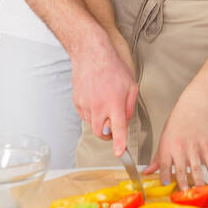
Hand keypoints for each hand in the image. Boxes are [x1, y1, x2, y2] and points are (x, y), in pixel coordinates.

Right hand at [72, 30, 138, 156]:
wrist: (91, 53)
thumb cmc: (112, 67)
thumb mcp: (131, 86)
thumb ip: (129, 107)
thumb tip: (124, 121)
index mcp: (114, 102)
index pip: (118, 128)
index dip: (119, 143)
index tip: (120, 153)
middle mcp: (98, 106)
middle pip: (102, 133)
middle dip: (108, 135)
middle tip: (113, 125)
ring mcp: (85, 104)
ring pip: (93, 124)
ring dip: (100, 121)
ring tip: (104, 103)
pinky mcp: (76, 102)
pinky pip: (84, 115)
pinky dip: (91, 113)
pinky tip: (95, 99)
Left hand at [144, 88, 207, 189]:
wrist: (193, 107)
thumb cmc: (177, 122)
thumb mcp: (163, 138)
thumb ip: (157, 158)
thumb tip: (148, 172)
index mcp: (167, 146)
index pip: (164, 164)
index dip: (165, 175)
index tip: (166, 185)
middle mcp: (180, 148)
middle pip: (180, 169)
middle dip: (182, 184)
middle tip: (184, 195)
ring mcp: (195, 148)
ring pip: (196, 169)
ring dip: (197, 183)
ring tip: (198, 194)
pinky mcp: (207, 147)